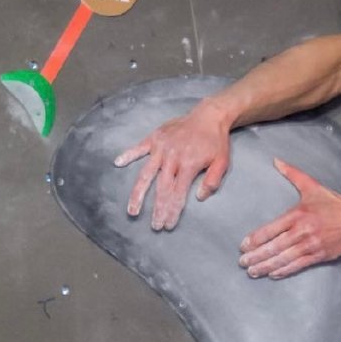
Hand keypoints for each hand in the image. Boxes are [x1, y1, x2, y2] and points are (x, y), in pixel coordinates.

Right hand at [114, 103, 231, 230]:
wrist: (210, 115)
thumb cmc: (216, 141)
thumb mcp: (222, 162)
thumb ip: (212, 181)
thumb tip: (199, 197)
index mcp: (188, 165)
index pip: (177, 194)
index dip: (172, 211)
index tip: (168, 225)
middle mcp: (171, 158)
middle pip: (161, 189)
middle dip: (157, 209)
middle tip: (154, 226)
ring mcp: (161, 147)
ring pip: (146, 174)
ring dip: (138, 193)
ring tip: (132, 210)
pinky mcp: (155, 137)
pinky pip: (139, 147)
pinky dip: (128, 154)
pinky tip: (118, 163)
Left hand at [239, 159, 340, 278]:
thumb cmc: (332, 204)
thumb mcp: (312, 186)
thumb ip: (292, 174)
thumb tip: (276, 161)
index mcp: (297, 215)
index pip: (270, 230)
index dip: (255, 240)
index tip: (243, 246)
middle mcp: (302, 232)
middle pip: (274, 247)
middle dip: (256, 256)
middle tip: (243, 262)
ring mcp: (310, 245)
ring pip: (283, 259)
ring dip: (266, 266)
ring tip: (253, 271)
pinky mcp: (318, 255)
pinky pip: (297, 265)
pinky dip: (284, 270)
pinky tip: (273, 274)